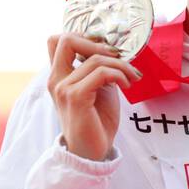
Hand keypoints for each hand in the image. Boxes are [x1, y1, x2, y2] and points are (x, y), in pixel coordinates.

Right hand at [46, 34, 141, 161]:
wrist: (91, 152)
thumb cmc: (97, 121)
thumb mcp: (98, 89)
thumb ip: (97, 70)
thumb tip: (112, 52)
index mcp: (59, 75)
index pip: (58, 41)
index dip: (83, 36)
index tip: (106, 49)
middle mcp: (56, 79)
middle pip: (65, 39)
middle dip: (96, 42)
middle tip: (117, 56)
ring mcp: (64, 88)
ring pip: (95, 58)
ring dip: (121, 65)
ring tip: (132, 78)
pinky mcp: (76, 98)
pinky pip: (101, 73)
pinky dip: (119, 75)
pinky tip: (127, 85)